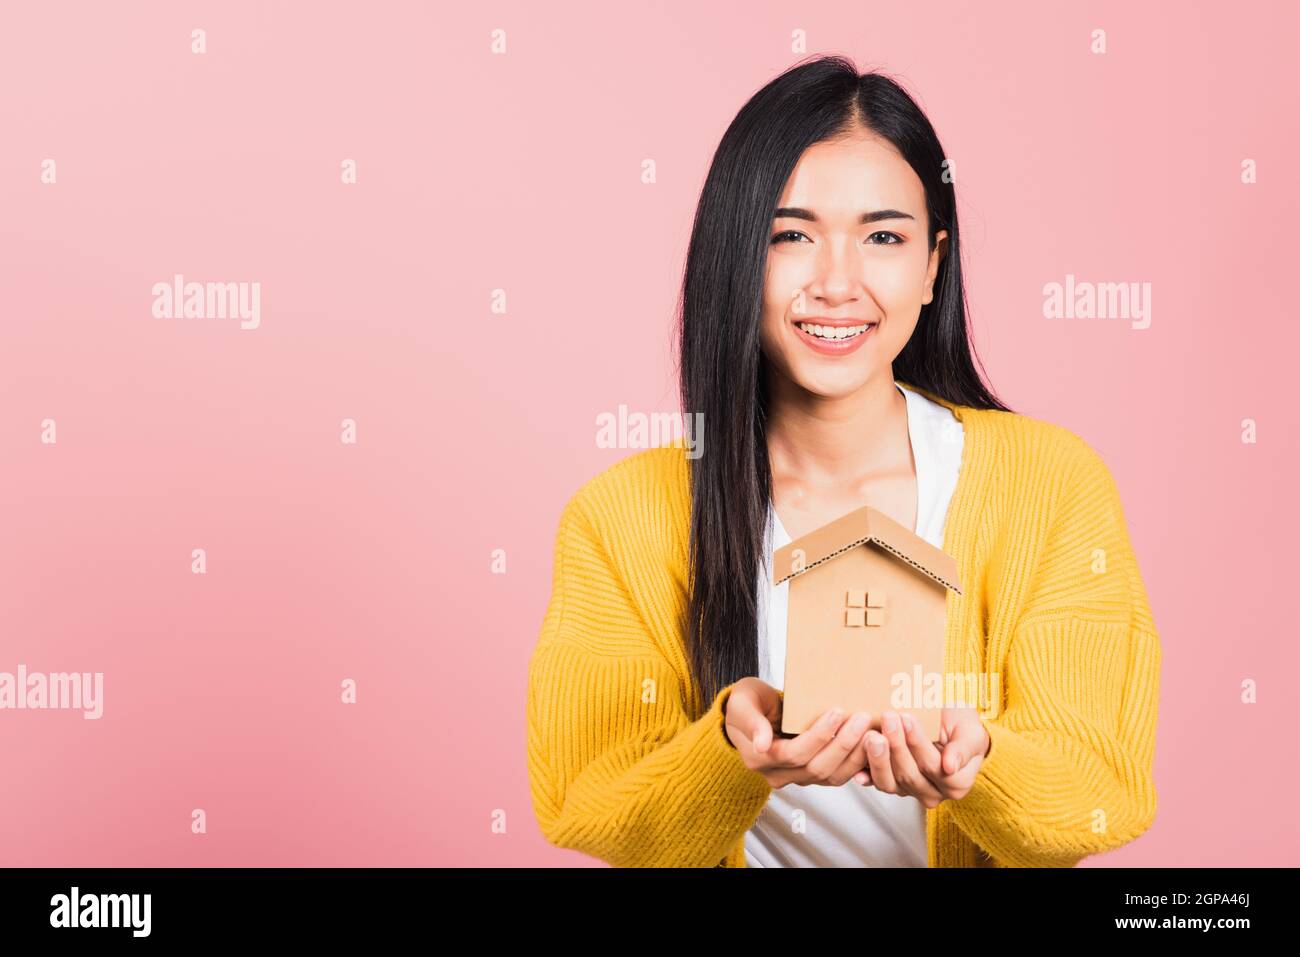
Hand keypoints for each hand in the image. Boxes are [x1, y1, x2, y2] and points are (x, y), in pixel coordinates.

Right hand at [724, 677, 875, 787]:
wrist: (749, 714)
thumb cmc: (746, 704)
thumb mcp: (742, 704)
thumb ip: (751, 722)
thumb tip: (762, 744)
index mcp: (760, 758)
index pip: (794, 753)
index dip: (818, 736)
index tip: (836, 712)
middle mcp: (778, 774)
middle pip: (817, 767)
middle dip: (843, 743)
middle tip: (861, 718)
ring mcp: (796, 777)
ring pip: (831, 776)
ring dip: (854, 756)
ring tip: (870, 731)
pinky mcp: (812, 774)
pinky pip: (837, 775)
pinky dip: (856, 762)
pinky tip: (869, 744)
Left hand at [853, 705, 990, 807]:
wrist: (949, 724)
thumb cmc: (961, 726)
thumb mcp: (970, 732)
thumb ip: (963, 749)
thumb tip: (950, 766)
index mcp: (957, 783)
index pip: (934, 766)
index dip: (918, 743)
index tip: (907, 719)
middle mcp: (933, 793)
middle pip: (910, 774)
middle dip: (896, 745)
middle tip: (887, 718)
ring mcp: (910, 790)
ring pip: (890, 782)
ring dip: (878, 758)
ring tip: (872, 734)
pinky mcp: (891, 784)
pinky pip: (876, 782)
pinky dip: (865, 773)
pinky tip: (858, 766)